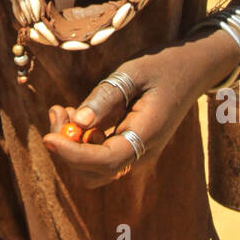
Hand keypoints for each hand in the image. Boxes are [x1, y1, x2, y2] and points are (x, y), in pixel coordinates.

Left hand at [43, 42, 211, 188]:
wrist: (192, 69)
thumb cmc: (163, 66)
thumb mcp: (132, 73)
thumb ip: (106, 98)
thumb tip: (79, 122)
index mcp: (147, 136)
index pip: (105, 161)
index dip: (73, 154)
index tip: (48, 138)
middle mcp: (140, 153)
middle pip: (92, 173)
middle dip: (68, 149)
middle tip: (58, 109)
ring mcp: (134, 153)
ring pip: (91, 167)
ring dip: (71, 145)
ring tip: (63, 108)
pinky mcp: (127, 147)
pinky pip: (97, 154)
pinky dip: (80, 139)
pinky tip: (74, 112)